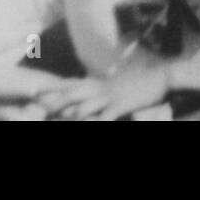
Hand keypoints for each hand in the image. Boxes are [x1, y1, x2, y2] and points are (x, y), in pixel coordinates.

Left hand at [36, 66, 169, 120]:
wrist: (163, 76)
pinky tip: (90, 124)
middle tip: (37, 102)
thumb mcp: (123, 78)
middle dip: (54, 99)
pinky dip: (97, 121)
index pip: (72, 83)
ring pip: (85, 105)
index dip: (53, 87)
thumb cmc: (143, 79)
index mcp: (100, 82)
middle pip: (73, 93)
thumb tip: (103, 77)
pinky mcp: (121, 105)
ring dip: (72, 112)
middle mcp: (102, 88)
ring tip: (60, 116)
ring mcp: (111, 96)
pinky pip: (105, 116)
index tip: (36, 90)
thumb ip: (110, 79)